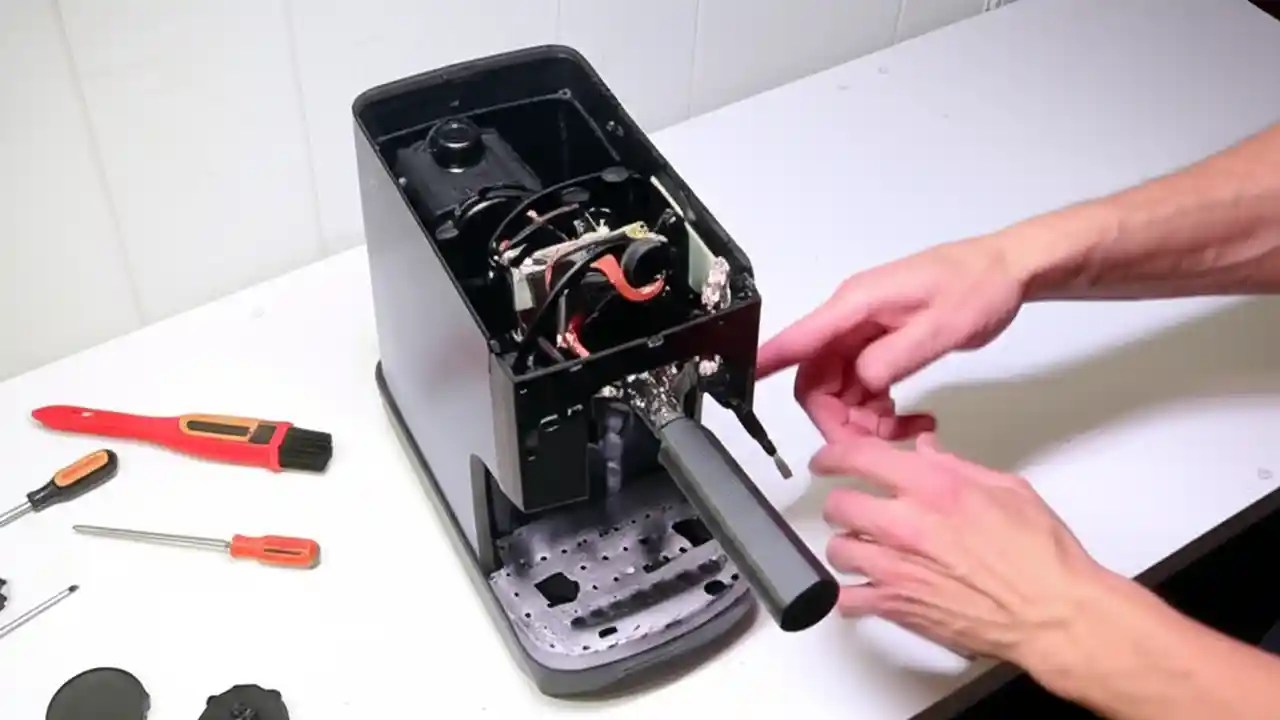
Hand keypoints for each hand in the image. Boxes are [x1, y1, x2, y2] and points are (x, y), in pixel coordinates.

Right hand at [756, 237, 1024, 441]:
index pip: (799, 340)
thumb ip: (895, 357)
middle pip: (817, 380)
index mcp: (856, 306)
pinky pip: (864, 388)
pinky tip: (912, 420)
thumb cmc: (978, 288)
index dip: (768, 365)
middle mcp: (851, 320)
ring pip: (840, 390)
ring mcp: (865, 333)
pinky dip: (880, 412)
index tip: (745, 385)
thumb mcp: (942, 327)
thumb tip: (862, 384)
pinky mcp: (881, 345)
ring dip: (864, 421)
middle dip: (839, 419)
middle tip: (877, 444)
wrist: (1007, 270)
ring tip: (908, 432)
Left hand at [813, 433, 1107, 670]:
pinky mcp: (898, 607)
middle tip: (854, 507)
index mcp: (934, 488)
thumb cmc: (1041, 556)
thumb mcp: (1006, 488)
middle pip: (838, 505)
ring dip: (847, 545)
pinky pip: (847, 600)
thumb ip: (956, 467)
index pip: (860, 458)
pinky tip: (863, 588)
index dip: (833, 456)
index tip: (827, 461)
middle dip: (843, 503)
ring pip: (837, 550)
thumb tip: (926, 451)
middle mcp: (907, 525)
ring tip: (864, 547)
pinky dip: (848, 594)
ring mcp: (898, 569)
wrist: (1053, 614)